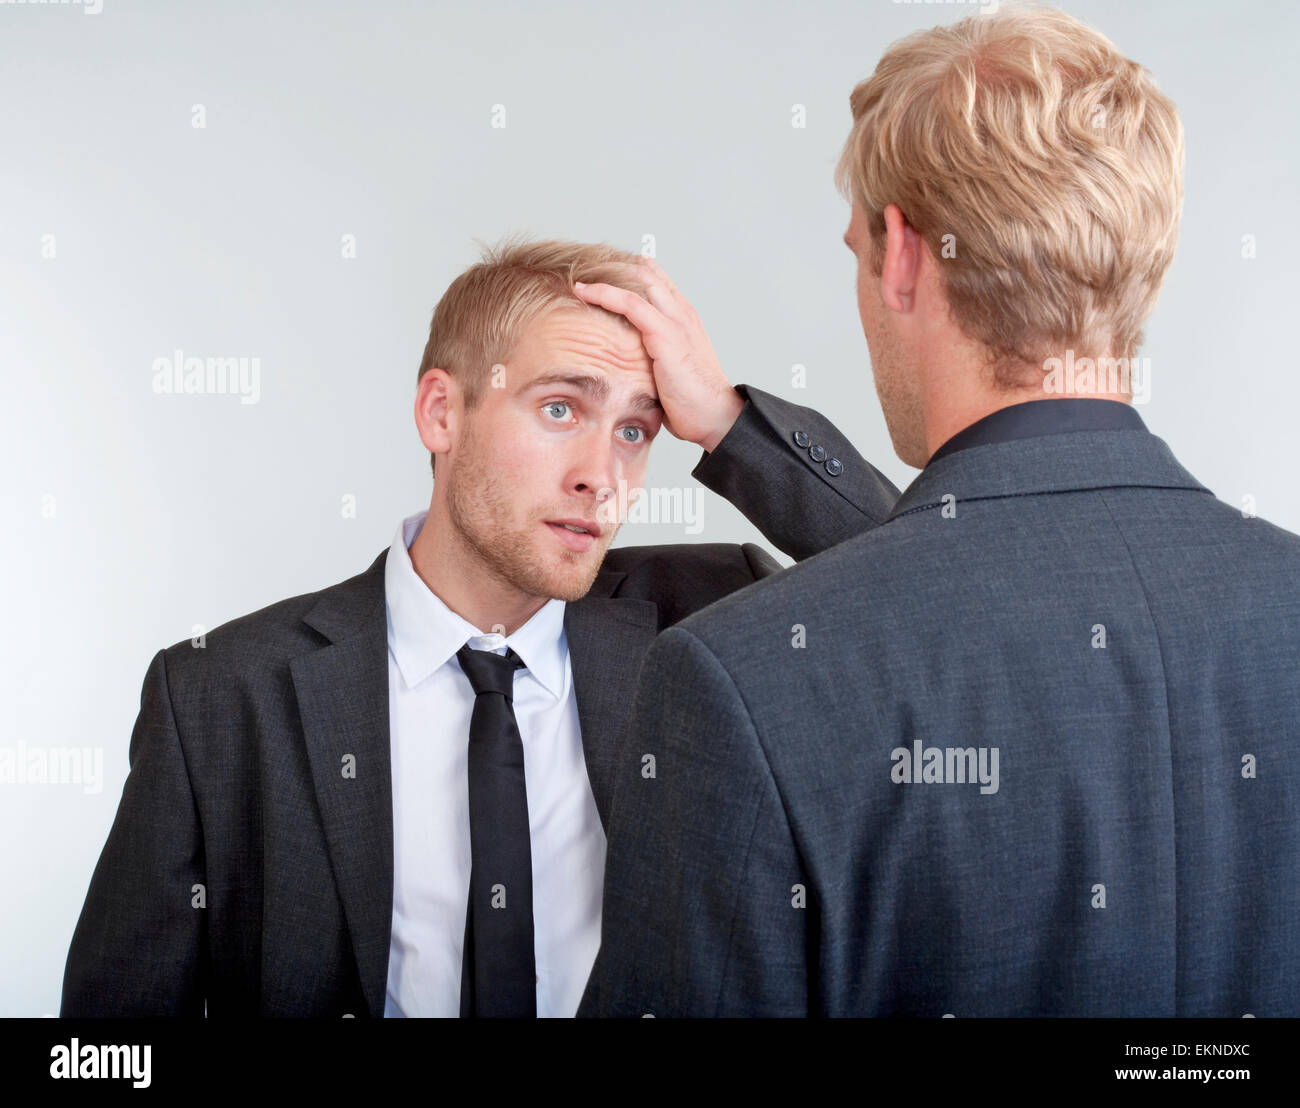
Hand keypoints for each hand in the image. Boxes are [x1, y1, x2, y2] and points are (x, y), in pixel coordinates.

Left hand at [573, 256, 744, 451]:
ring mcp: (675, 321)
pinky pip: (629, 303)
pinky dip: (604, 293)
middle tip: (585, 268)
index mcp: (684, 319)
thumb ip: (652, 359)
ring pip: (638, 281)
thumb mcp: (670, 372)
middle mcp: (681, 313)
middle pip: (646, 272)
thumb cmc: (693, 402)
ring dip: (605, 275)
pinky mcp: (664, 334)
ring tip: (579, 279)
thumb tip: (628, 367)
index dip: (630, 271)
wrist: (714, 416)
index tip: (603, 271)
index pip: (657, 281)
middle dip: (614, 266)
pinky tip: (583, 291)